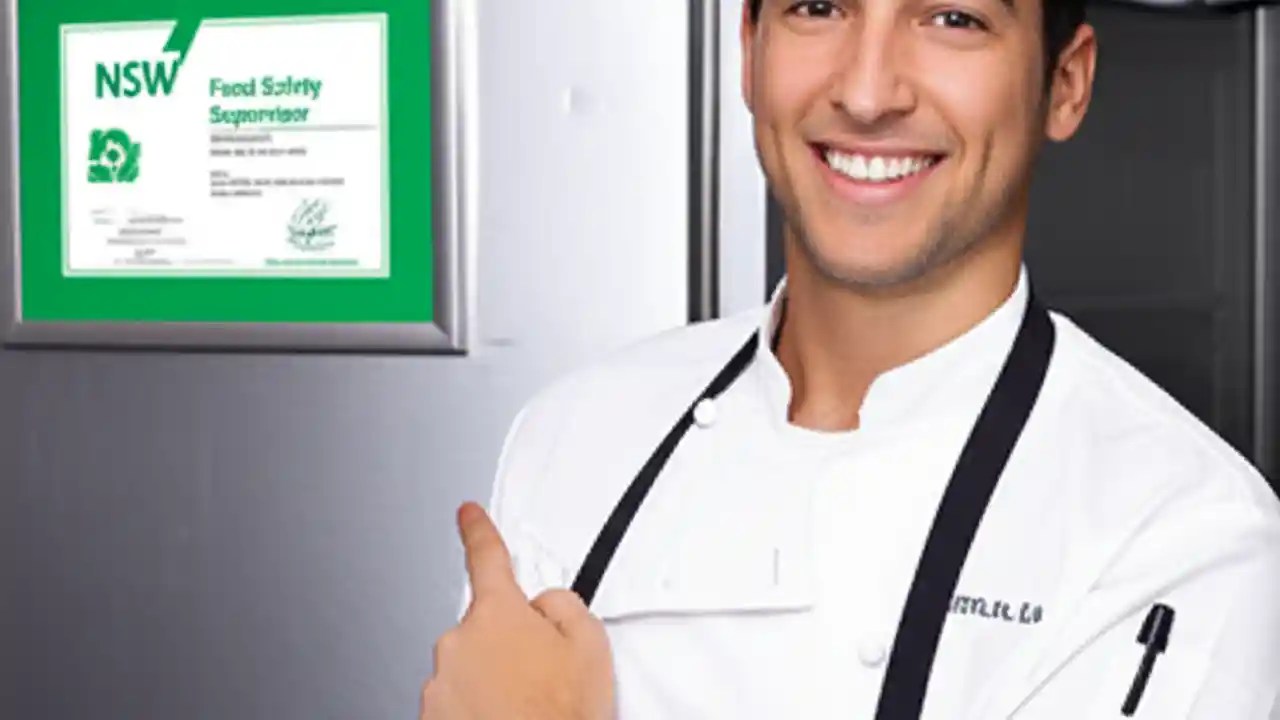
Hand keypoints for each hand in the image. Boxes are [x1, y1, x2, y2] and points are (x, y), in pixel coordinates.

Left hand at [421, 502, 615, 718]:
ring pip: (469, 669)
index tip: (467, 514)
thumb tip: (542, 604)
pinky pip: (457, 702)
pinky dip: (478, 711)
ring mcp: (441, 683)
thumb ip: (561, 605)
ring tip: (526, 708)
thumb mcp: (588, 643)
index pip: (486, 558)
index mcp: (496, 614)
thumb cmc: (563, 713)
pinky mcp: (432, 715)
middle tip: (539, 678)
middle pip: (484, 628)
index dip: (478, 531)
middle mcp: (459, 643)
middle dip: (507, 645)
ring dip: (493, 684)